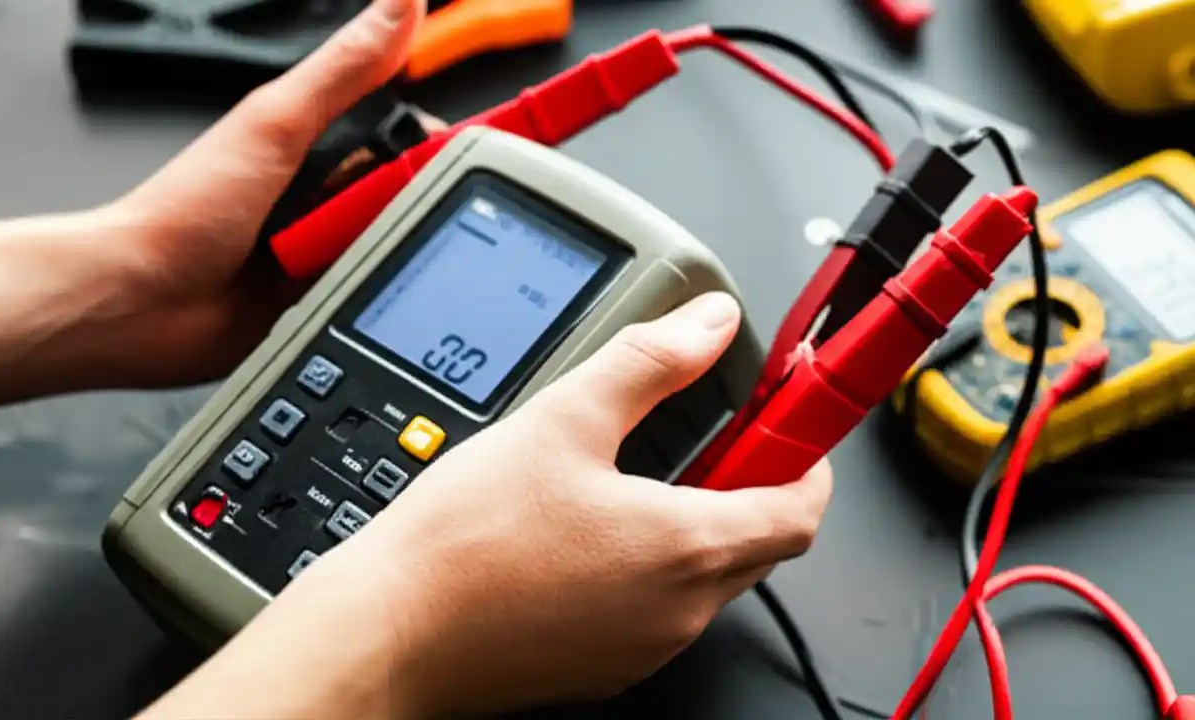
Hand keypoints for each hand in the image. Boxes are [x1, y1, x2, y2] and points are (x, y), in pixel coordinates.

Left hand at [94, 0, 428, 386]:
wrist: (138, 304)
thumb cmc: (183, 215)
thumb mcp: (276, 125)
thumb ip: (344, 69)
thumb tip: (401, 3)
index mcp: (314, 145)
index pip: (404, 137)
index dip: (437, 147)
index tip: (468, 158)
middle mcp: (319, 199)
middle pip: (405, 201)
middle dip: (404, 215)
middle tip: (370, 223)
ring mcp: (317, 254)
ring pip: (392, 254)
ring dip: (385, 261)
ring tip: (343, 262)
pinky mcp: (313, 304)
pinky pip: (365, 300)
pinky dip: (367, 302)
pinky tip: (354, 299)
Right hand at [143, 293, 832, 718]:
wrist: (392, 630)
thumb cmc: (466, 541)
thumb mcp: (564, 418)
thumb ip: (650, 363)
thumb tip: (707, 325)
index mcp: (687, 547)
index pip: (802, 508)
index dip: (805, 457)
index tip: (787, 425)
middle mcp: (679, 611)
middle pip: (760, 542)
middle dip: (747, 485)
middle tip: (704, 439)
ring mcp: (643, 648)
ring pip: (706, 580)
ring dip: (695, 526)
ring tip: (629, 480)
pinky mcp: (603, 667)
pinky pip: (656, 612)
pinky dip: (650, 569)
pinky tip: (586, 535)